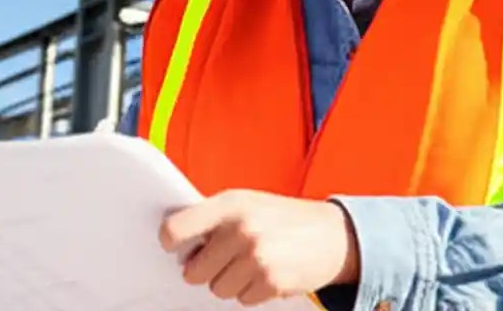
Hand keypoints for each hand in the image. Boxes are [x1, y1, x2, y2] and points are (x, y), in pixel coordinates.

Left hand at [159, 189, 359, 305]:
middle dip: (206, 270)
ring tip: (252, 263)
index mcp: (230, 203)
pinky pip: (242, 299)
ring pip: (217, 289)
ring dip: (231, 282)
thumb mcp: (247, 203)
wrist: (332, 235)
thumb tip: (175, 242)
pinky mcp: (271, 282)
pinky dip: (252, 291)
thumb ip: (214, 217)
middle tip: (226, 258)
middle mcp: (241, 228)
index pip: (175, 230)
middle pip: (193, 271)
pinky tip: (268, 272)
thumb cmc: (283, 218)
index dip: (171, 242)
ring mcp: (256, 256)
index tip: (175, 246)